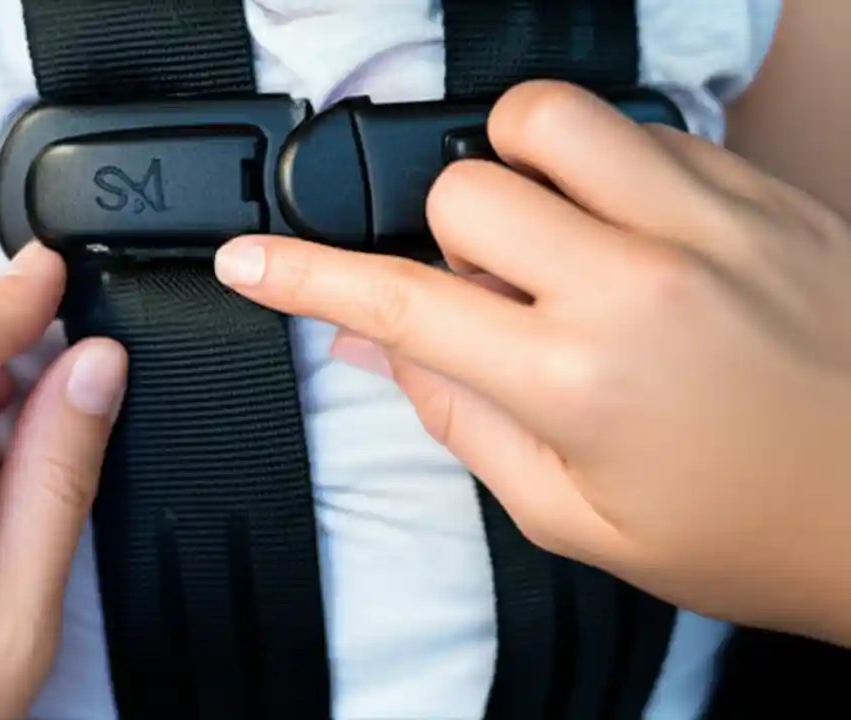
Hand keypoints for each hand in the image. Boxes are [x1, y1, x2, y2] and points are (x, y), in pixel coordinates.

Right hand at [214, 81, 850, 645]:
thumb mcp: (574, 517)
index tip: (251, 260)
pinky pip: (640, 128)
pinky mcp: (755, 188)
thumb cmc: (748, 530)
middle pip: (462, 187)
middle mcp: (637, 280)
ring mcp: (705, 220)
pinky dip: (604, 168)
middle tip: (487, 292)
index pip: (398, 302)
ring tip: (546, 229)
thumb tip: (373, 346)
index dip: (303, 278)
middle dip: (445, 238)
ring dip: (516, 165)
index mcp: (577, 380)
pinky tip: (628, 231)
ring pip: (547, 115)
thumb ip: (457, 418)